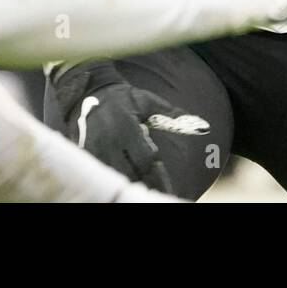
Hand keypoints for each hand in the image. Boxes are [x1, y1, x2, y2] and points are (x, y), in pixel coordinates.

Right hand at [51, 61, 208, 193]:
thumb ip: (171, 114)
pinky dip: (112, 179)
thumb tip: (200, 123)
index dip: (157, 176)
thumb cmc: (124, 98)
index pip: (146, 159)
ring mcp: (96, 148)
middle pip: (131, 171)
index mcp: (129, 127)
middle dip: (145, 185)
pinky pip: (100, 170)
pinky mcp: (85, 152)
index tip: (166, 189)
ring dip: (128, 184)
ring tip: (140, 196)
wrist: (89, 90)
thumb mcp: (148, 101)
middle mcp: (111, 140)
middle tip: (156, 197)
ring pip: (115, 174)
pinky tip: (122, 187)